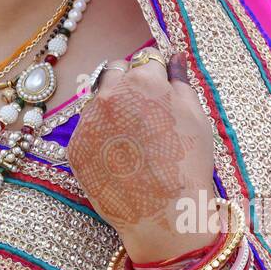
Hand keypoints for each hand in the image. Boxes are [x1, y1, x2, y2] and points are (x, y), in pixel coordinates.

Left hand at [67, 50, 218, 264]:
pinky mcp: (75, 147)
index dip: (153, 76)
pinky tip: (119, 156)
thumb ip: (180, 81)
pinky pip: (86, 131)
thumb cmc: (188, 164)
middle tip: (144, 112)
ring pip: (97, 101)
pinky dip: (100, 137)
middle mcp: (109, 94)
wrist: (164, 213)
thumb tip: (174, 56)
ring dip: (112, 109)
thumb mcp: (195, 117)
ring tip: (133, 138)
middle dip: (127, 84)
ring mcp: (88, 121)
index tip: (159, 92)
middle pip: (114, 73)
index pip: (143, 61)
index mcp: (142, 81)